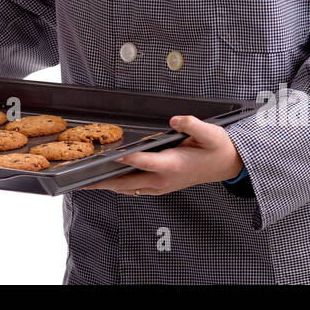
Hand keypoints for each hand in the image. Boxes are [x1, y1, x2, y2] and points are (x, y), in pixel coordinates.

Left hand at [81, 115, 242, 195]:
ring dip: (109, 186)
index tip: (112, 155)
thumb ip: (192, 125)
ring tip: (88, 183)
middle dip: (105, 181)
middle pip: (128, 182)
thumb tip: (176, 120)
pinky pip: (136, 189)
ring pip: (129, 189)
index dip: (127, 158)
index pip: (145, 162)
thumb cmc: (216, 149)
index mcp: (173, 165)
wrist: (226, 165)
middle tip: (84, 180)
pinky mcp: (161, 187)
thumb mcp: (209, 132)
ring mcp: (161, 186)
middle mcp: (164, 179)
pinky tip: (110, 182)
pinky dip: (120, 187)